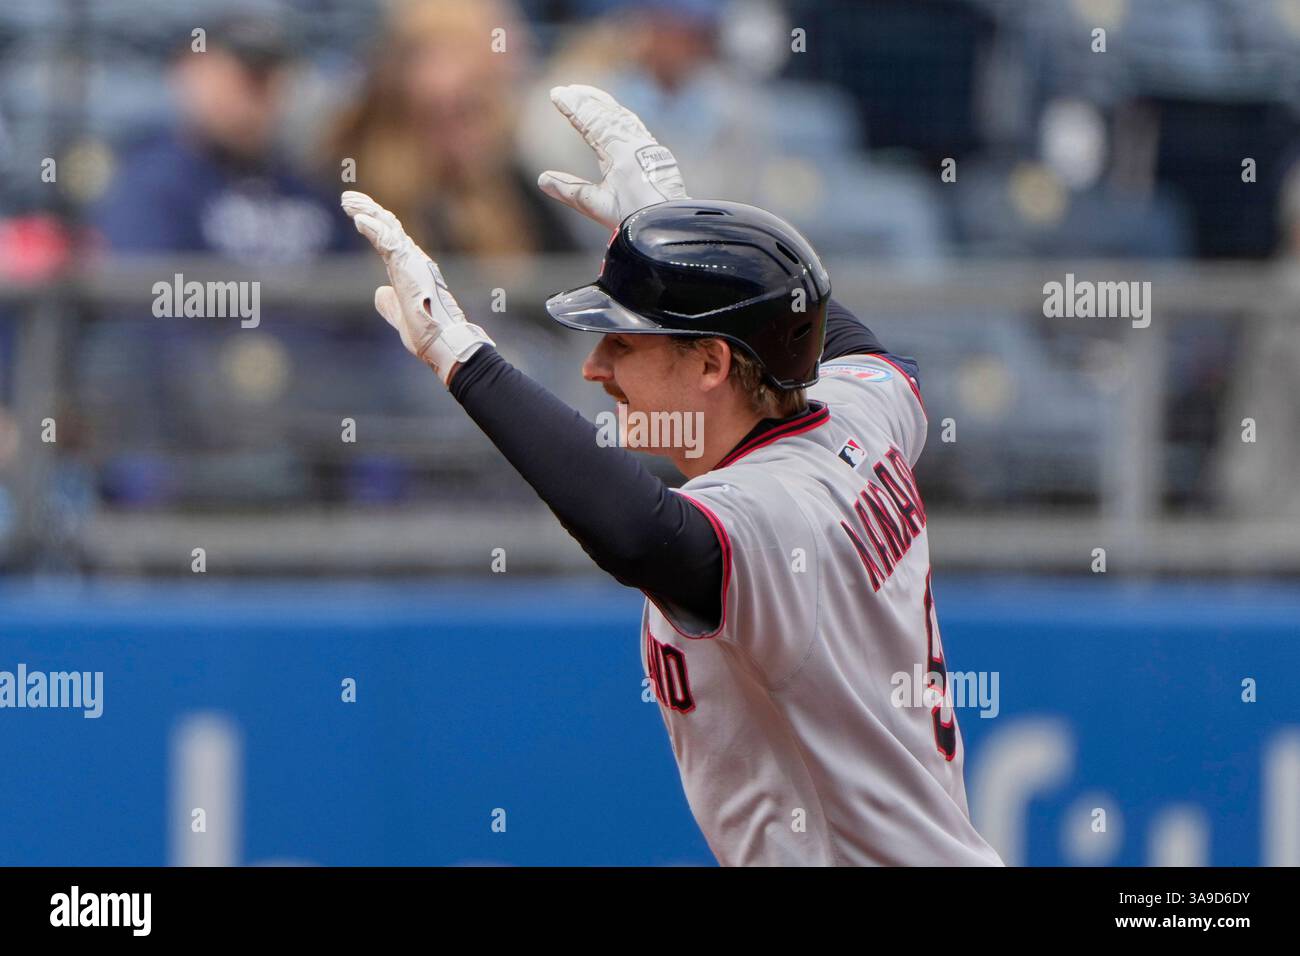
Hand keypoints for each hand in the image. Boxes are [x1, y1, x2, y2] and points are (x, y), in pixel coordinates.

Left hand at [340, 190, 493, 384]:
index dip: (375, 223)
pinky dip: (372, 229)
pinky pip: (387, 243)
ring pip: (387, 229)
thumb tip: (379, 293)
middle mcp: (415, 260)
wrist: (444, 344)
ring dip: (366, 213)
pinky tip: (359, 219)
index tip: (357, 214)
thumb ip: (389, 303)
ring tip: (347, 201)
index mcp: (412, 270)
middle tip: (347, 198)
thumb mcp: (400, 316)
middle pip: (389, 226)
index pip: (392, 239)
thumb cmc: (429, 333)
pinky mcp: (409, 268)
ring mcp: (413, 262)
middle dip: (368, 210)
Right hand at [537, 84, 687, 229]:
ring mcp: (648, 146)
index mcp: (620, 152)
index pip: (591, 122)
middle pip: (608, 113)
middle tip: (568, 90)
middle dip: (586, 99)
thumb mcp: (598, 206)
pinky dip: (620, 116)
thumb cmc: (636, 217)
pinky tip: (617, 117)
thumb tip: (543, 179)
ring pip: (623, 117)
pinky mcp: (656, 154)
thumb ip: (570, 190)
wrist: (671, 224)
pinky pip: (635, 126)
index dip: (572, 107)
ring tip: (588, 97)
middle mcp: (635, 143)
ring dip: (604, 105)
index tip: (557, 93)